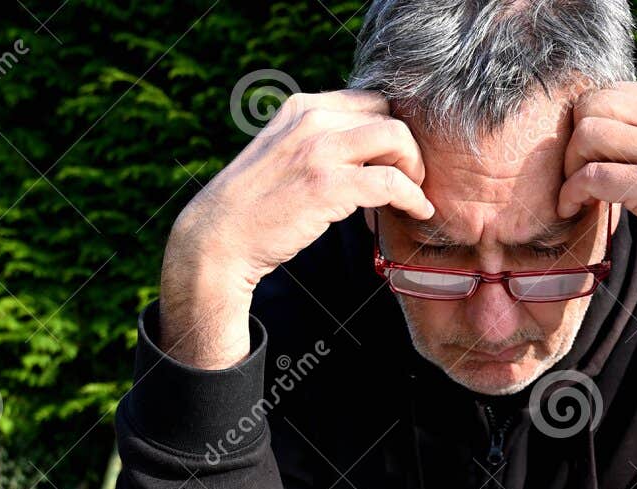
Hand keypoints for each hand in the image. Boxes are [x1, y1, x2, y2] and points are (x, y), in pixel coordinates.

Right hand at [159, 90, 433, 368]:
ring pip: (397, 138)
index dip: (392, 130)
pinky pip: (391, 182)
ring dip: (415, 168)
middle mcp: (311, 119)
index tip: (397, 160)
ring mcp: (319, 150)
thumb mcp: (281, 155)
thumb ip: (314, 142)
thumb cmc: (253, 208)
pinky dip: (412, 197)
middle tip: (412, 179)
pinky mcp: (328, 185)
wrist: (218, 239)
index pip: (370, 100)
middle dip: (408, 147)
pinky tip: (419, 212)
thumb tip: (358, 151)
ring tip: (416, 194)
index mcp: (301, 107)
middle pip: (389, 114)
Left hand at [558, 83, 636, 396]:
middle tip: (572, 170)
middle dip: (571, 138)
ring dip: (568, 166)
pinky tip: (572, 208)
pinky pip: (591, 178)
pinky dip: (571, 193)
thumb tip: (621, 138)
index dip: (586, 118)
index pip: (612, 91)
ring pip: (586, 136)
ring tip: (573, 192)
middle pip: (591, 107)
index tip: (583, 149)